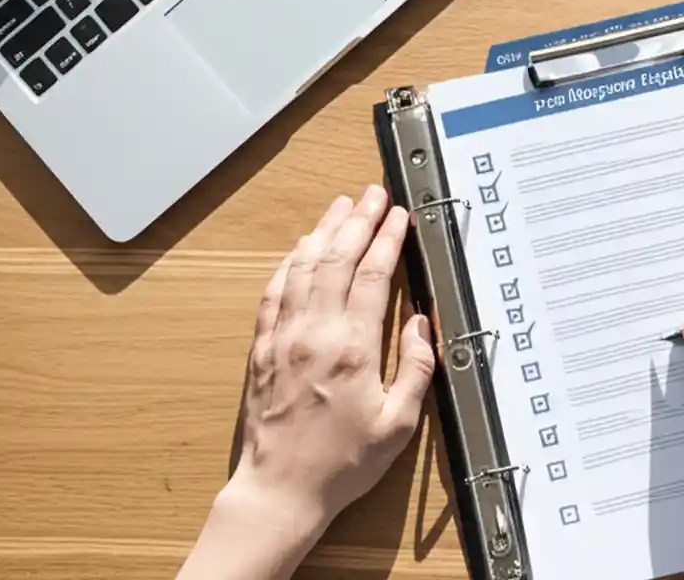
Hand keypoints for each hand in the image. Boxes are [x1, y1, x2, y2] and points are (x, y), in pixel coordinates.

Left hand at [232, 186, 434, 525]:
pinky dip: (289, 264)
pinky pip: (274, 292)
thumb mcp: (398, 424)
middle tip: (372, 194)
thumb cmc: (341, 464)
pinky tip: (299, 251)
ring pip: (302, 268)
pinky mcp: (262, 350)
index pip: (371, 276)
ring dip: (323, 232)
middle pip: (336, 260)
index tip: (398, 216)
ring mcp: (283, 338)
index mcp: (352, 348)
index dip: (387, 239)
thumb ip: (415, 368)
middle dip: (357, 221)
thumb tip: (421, 324)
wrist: (281, 490)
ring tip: (340, 207)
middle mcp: (314, 333)